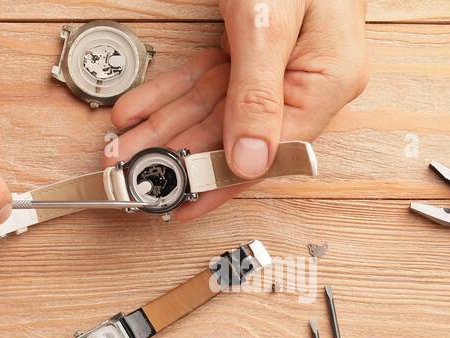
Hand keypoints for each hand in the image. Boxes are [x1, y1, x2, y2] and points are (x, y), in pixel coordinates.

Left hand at [107, 0, 367, 220]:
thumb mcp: (269, 23)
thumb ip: (259, 94)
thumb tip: (249, 161)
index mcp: (327, 81)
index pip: (269, 153)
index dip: (219, 180)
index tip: (178, 203)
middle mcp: (306, 78)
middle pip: (235, 135)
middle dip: (177, 154)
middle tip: (131, 174)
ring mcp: (281, 62)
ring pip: (215, 110)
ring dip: (166, 128)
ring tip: (122, 148)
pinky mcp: (255, 46)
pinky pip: (211, 81)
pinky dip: (172, 93)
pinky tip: (138, 110)